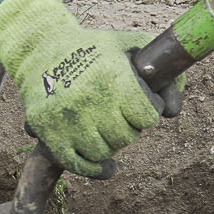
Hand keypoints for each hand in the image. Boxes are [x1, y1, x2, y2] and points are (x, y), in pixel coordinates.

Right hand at [0, 0, 182, 177]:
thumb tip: (173, 111)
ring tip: (105, 127)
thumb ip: (163, 72)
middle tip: (119, 113)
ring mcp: (69, 120)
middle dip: (128, 126)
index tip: (141, 104)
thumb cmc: (92, 47)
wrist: (40, 48)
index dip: (148, 111)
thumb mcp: (129, 45)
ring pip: (104, 152)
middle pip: (127, 137)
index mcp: (113, 78)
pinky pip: (80, 165)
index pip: (147, 117)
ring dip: (110, 143)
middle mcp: (91, 101)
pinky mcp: (50, 134)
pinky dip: (95, 168)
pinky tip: (107, 165)